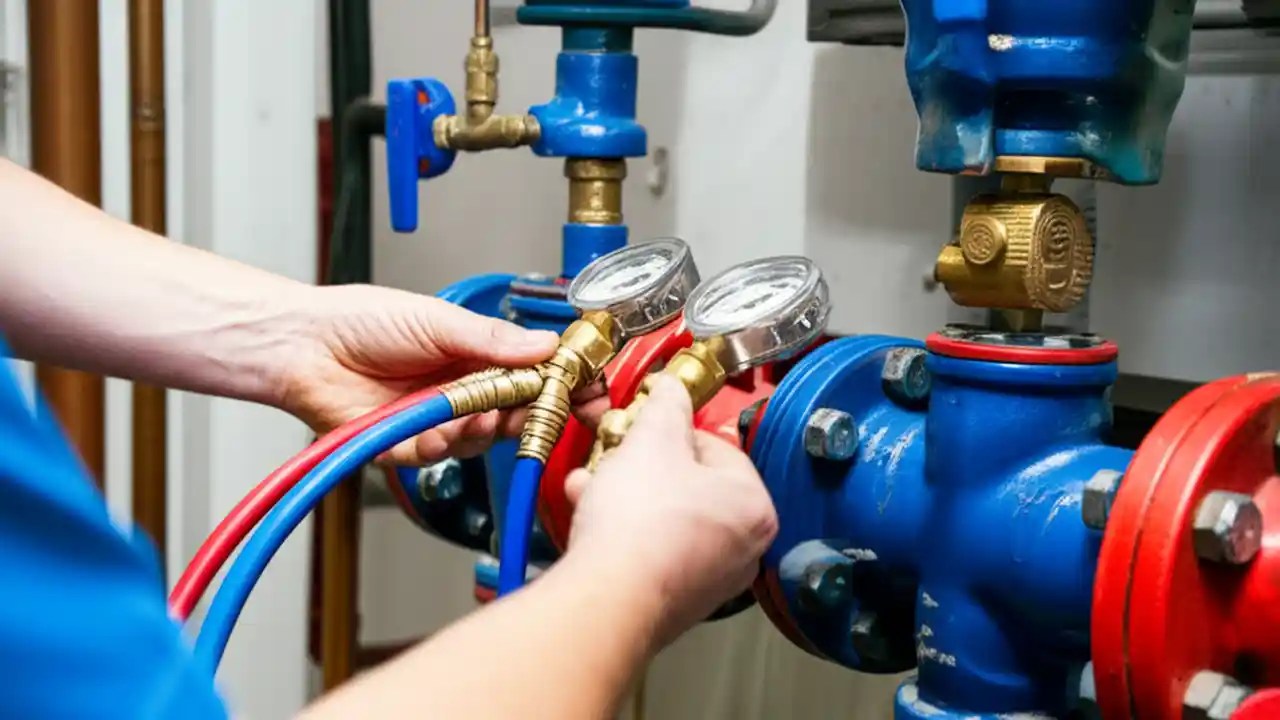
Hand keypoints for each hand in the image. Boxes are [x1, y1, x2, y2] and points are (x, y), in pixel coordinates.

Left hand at [277, 284, 558, 465]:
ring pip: (482, 439)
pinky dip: (442, 442)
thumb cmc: (360, 321)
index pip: (533, 373)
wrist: (304, 345)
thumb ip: (492, 339)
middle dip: (534, 411)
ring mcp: (437, 420)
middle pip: (517, 412)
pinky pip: (438, 455)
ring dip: (486, 427)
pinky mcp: (408, 446)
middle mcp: (461, 390)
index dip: (562, 382)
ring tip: (479, 411)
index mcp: (475, 354)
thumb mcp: (437, 319)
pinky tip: (439, 424)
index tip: (588, 387)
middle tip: (546, 405)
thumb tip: (545, 346)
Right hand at [561, 376, 777, 648]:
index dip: (672, 433)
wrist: (610, 598)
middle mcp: (744, 548)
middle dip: (641, 467)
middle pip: (689, 487)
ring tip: (589, 487)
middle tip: (613, 458)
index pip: (717, 449)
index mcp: (754, 505)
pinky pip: (653, 552)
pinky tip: (590, 522)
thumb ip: (666, 406)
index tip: (643, 429)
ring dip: (625, 497)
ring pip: (666, 519)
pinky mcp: (677, 603)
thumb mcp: (652, 440)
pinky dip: (625, 534)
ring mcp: (712, 581)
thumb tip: (671, 387)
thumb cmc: (641, 518)